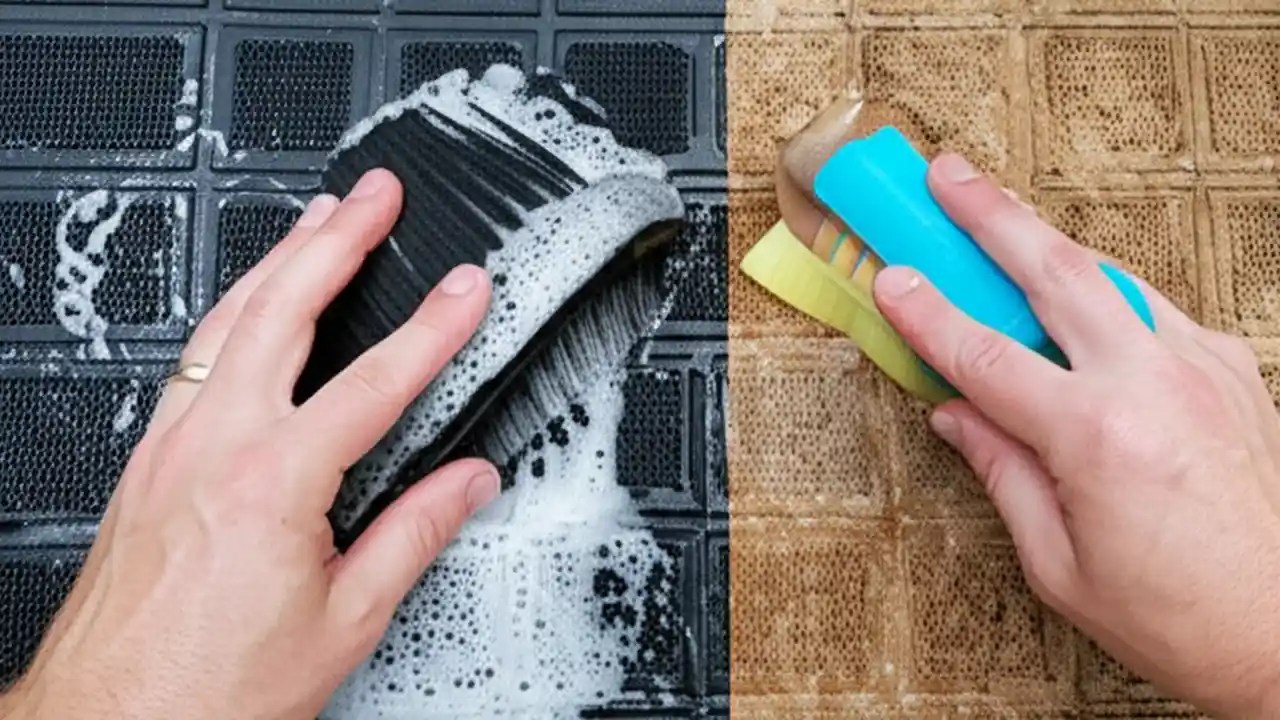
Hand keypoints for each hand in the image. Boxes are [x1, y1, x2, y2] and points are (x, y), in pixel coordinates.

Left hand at [0, 169, 498, 719]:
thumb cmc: (210, 690)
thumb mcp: (344, 621)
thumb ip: (413, 535)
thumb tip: (466, 482)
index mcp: (272, 484)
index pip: (373, 381)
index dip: (431, 327)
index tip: (465, 289)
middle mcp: (212, 448)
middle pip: (282, 311)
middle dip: (335, 240)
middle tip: (374, 195)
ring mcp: (169, 447)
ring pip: (227, 322)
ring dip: (278, 261)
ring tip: (316, 220)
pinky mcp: (145, 462)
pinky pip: (194, 360)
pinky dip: (232, 314)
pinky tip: (248, 306)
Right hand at [874, 154, 1279, 718]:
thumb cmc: (1179, 617)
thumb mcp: (1058, 562)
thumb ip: (1001, 472)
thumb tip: (956, 415)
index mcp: (1097, 437)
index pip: (985, 356)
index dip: (928, 313)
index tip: (891, 277)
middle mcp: (1153, 384)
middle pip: (1055, 272)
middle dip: (992, 215)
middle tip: (949, 175)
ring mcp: (1200, 368)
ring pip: (1111, 276)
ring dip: (1050, 244)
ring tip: (1005, 220)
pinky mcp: (1232, 372)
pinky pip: (1154, 309)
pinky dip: (1108, 295)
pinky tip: (1080, 302)